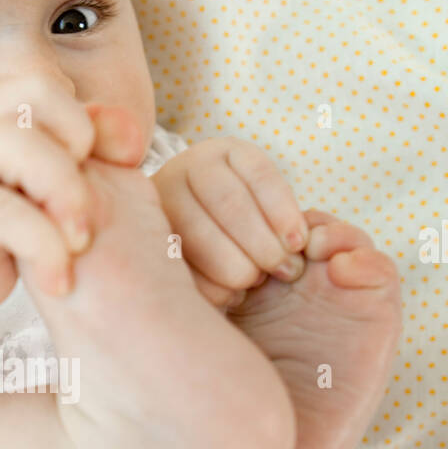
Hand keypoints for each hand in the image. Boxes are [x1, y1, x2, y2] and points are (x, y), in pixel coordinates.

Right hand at [0, 76, 143, 322]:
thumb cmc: (4, 230)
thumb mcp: (48, 188)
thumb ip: (90, 156)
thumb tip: (132, 139)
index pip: (44, 88)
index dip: (80, 126)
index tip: (93, 178)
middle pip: (34, 111)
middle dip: (76, 165)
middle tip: (90, 220)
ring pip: (19, 149)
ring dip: (65, 195)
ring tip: (80, 244)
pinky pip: (4, 213)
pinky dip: (43, 246)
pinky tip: (59, 281)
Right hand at [150, 137, 311, 309]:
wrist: (181, 230)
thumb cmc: (243, 227)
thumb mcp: (264, 205)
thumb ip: (283, 220)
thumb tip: (302, 245)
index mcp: (226, 153)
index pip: (258, 174)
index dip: (283, 211)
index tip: (299, 245)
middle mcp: (188, 166)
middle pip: (229, 203)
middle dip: (262, 244)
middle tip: (284, 272)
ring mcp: (160, 199)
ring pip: (198, 232)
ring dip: (234, 266)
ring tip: (252, 283)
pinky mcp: (145, 236)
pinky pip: (176, 263)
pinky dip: (208, 285)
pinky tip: (228, 295)